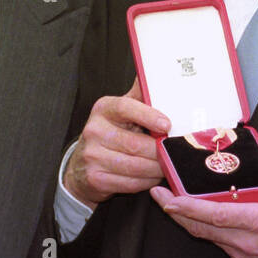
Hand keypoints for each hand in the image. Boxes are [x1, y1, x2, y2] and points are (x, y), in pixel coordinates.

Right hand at [63, 78, 169, 206]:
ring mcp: (92, 155)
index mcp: (104, 109)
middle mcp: (94, 130)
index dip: (148, 116)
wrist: (81, 166)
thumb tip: (160, 74)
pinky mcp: (95, 178)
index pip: (126, 108)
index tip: (167, 124)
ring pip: (136, 166)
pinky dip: (147, 182)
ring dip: (157, 169)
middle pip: (136, 144)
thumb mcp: (121, 111)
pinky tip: (152, 177)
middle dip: (161, 152)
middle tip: (176, 152)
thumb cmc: (110, 134)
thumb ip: (140, 96)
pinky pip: (131, 183)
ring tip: (167, 165)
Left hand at [149, 130, 257, 257]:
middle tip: (158, 194)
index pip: (215, 215)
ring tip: (173, 202)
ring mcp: (242, 254)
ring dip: (187, 220)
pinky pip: (219, 243)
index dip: (189, 207)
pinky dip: (206, 229)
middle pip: (201, 228)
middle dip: (175, 211)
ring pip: (207, 236)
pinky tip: (201, 218)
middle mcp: (246, 241)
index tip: (170, 198)